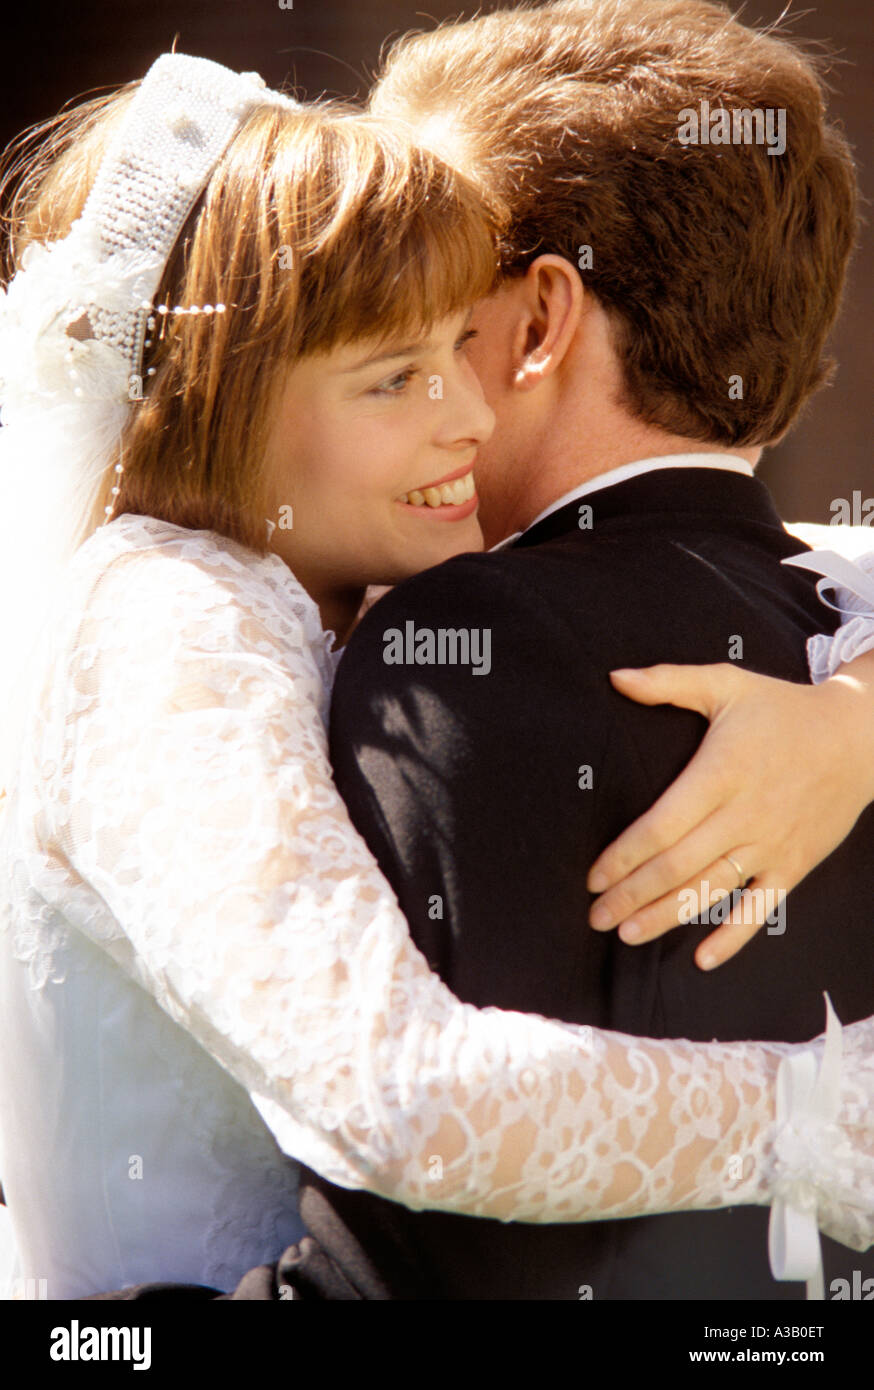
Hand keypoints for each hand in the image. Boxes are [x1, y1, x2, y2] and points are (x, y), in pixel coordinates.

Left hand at [587, 657, 873, 968]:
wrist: (859, 736)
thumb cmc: (783, 709)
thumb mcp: (727, 684)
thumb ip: (668, 682)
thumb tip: (615, 676)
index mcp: (721, 772)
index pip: (661, 826)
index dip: (623, 857)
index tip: (593, 876)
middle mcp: (744, 814)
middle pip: (677, 866)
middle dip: (631, 896)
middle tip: (596, 917)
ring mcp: (771, 844)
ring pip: (711, 891)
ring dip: (666, 918)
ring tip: (628, 934)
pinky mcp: (795, 864)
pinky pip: (761, 909)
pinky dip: (733, 937)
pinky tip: (702, 959)